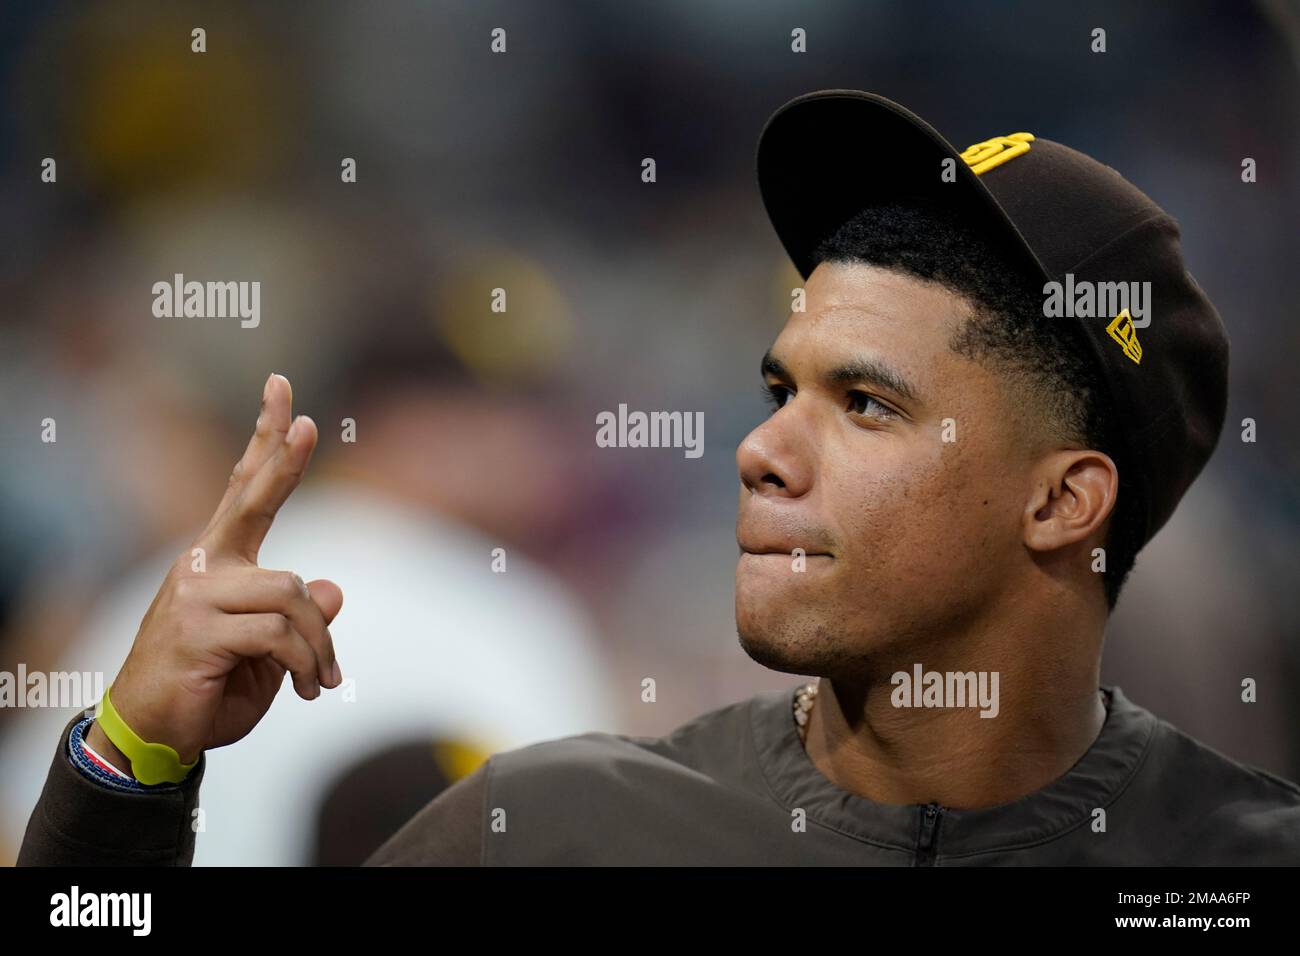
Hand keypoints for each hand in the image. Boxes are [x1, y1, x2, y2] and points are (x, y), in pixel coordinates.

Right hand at [88, 373, 342, 768]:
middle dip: (284, 458)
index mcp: (218, 560)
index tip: (283, 392)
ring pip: (292, 593)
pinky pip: (280, 634)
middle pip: (251, 498)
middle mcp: (203, 565)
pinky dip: (305, 663)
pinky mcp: (198, 630)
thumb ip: (299, 618)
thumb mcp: (269, 651)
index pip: (245, 488)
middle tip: (309, 422)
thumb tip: (333, 588)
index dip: (267, 442)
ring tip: (322, 681)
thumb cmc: (211, 690)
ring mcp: (196, 595)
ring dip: (319, 645)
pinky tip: (306, 689)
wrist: (154, 737)